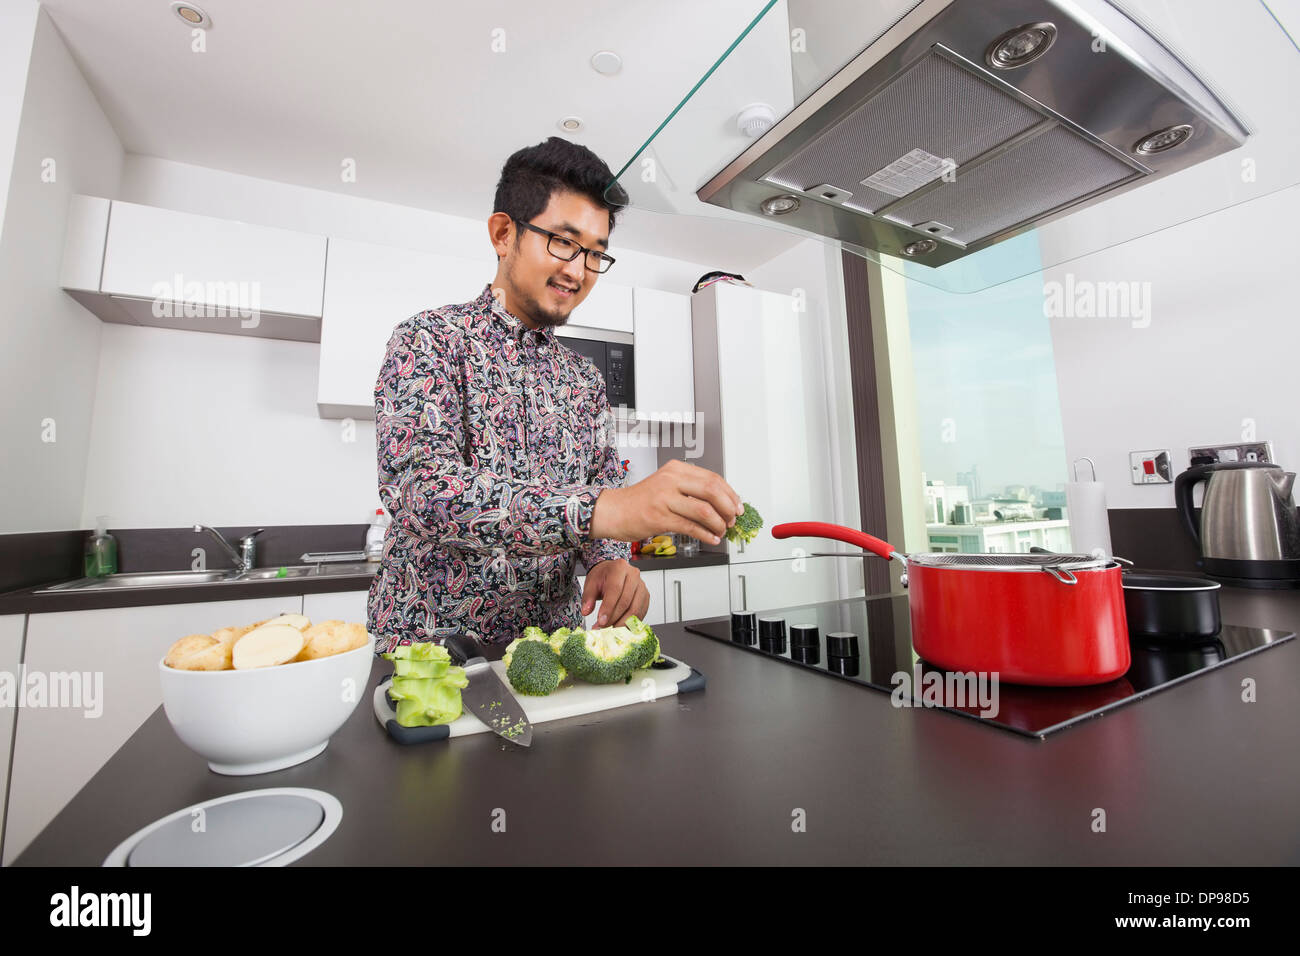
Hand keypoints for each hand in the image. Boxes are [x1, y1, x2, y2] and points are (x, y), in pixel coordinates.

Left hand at [581, 559, 649, 627]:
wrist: (613, 571)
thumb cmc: (603, 577)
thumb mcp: (591, 583)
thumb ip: (588, 597)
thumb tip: (586, 611)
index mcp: (619, 568)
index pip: (615, 590)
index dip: (608, 608)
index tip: (601, 621)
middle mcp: (634, 575)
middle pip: (626, 602)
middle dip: (613, 618)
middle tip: (602, 628)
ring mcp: (642, 586)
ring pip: (635, 609)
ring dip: (622, 623)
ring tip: (609, 630)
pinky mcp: (646, 596)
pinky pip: (640, 613)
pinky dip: (630, 623)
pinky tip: (619, 627)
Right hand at [589, 459, 742, 544]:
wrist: (613, 511)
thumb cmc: (640, 500)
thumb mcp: (666, 484)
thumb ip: (690, 489)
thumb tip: (721, 502)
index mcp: (676, 469)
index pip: (712, 478)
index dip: (730, 494)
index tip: (737, 505)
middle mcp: (671, 480)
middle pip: (712, 490)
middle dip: (728, 507)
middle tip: (732, 518)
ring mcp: (665, 498)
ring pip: (704, 510)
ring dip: (718, 523)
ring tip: (721, 530)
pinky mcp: (660, 517)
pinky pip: (691, 527)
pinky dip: (706, 534)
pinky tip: (711, 538)